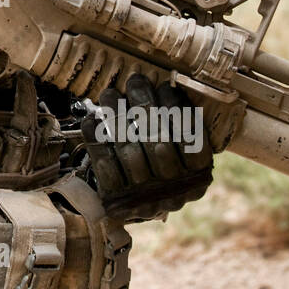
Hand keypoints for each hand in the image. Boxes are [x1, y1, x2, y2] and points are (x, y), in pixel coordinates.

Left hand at [77, 74, 212, 222]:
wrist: (139, 208)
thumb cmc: (164, 169)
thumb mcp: (183, 154)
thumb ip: (182, 128)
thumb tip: (167, 89)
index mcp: (196, 177)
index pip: (190, 140)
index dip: (177, 110)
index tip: (165, 86)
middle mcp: (173, 190)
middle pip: (158, 141)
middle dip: (144, 105)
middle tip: (135, 80)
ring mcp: (145, 197)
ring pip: (130, 151)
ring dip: (117, 117)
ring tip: (110, 94)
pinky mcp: (119, 201)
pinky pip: (106, 167)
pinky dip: (97, 142)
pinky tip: (92, 121)